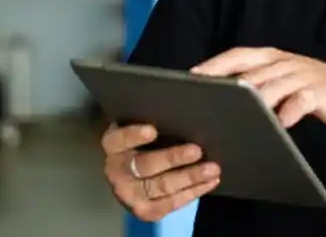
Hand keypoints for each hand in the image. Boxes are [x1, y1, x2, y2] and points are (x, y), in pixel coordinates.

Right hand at [101, 122, 221, 221]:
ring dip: (190, 177)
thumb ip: (154, 122)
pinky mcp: (144, 211)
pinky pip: (171, 203)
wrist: (130, 175)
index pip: (120, 139)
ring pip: (162, 186)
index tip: (152, 130)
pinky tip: (210, 182)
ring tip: (213, 169)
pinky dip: (193, 192)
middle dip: (173, 158)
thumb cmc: (142, 142)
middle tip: (197, 150)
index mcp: (113, 146)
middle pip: (145, 165)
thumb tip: (185, 114)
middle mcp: (116, 172)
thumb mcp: (139, 128)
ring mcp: (129, 195)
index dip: (134, 136)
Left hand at [192, 47, 325, 129]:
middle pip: (252, 70)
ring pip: (274, 85)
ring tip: (236, 114)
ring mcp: (303, 76)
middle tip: (206, 99)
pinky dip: (290, 111)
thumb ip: (255, 85)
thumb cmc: (305, 91)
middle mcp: (285, 62)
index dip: (214, 64)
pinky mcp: (321, 92)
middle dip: (229, 84)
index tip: (191, 76)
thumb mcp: (279, 83)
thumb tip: (216, 100)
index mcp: (271, 57)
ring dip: (256, 99)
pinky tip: (279, 124)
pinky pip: (302, 101)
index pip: (237, 55)